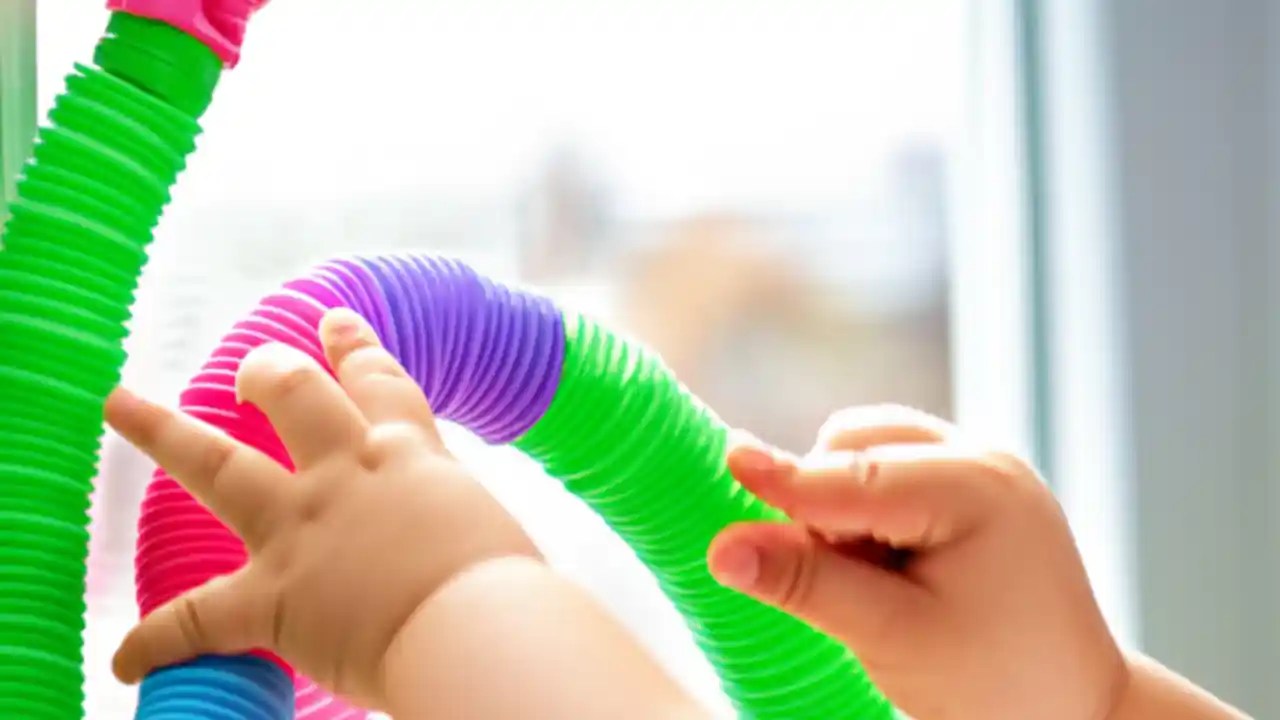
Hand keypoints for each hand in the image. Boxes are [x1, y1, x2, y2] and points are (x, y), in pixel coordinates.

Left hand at [106, 308, 538, 709]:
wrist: (479, 627)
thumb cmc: (506, 588)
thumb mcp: (489, 532)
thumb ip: (458, 529)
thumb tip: (460, 556)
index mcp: (411, 456)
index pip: (378, 385)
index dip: (354, 348)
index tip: (333, 321)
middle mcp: (348, 475)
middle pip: (295, 395)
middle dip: (268, 373)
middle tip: (248, 371)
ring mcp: (302, 529)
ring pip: (218, 465)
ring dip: (165, 433)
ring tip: (123, 404)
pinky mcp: (272, 596)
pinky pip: (197, 618)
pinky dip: (157, 641)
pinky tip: (124, 659)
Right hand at [706, 406, 1125, 719]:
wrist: (1075, 712)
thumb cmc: (996, 685)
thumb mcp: (892, 636)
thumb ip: (806, 584)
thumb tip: (724, 547)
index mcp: (977, 490)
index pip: (855, 475)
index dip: (786, 478)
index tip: (728, 461)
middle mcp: (984, 459)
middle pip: (857, 448)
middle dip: (824, 506)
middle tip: (848, 584)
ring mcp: (983, 468)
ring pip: (868, 451)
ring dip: (842, 506)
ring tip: (877, 581)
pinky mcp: (974, 486)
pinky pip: (892, 470)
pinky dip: (868, 510)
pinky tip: (892, 566)